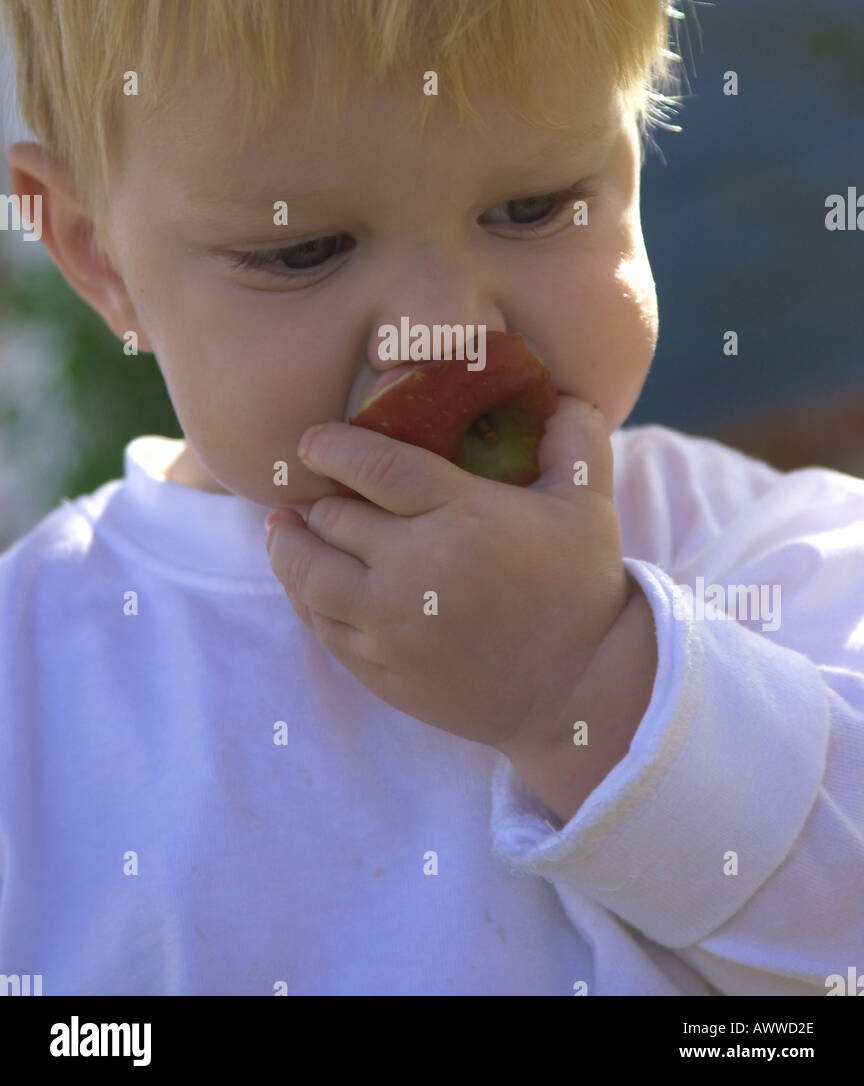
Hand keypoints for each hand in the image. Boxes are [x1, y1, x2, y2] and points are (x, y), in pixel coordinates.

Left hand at [265, 396, 634, 754]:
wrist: (581, 691)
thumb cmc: (582, 588)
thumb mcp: (589, 505)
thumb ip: (573, 441)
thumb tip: (559, 395)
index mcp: (463, 515)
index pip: (375, 467)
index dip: (333, 448)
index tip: (314, 442)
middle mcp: (416, 568)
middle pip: (333, 519)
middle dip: (318, 500)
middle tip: (311, 489)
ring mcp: (392, 625)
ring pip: (309, 574)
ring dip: (290, 546)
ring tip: (285, 528)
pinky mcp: (381, 669)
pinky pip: (320, 625)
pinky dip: (305, 596)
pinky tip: (306, 581)